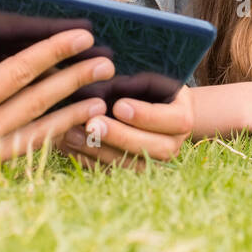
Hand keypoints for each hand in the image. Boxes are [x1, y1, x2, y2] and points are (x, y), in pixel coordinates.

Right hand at [0, 0, 110, 166]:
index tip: (85, 36)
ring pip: (38, 133)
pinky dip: (51, 140)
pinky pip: (24, 154)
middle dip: (75, 80)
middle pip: (37, 102)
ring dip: (71, 115)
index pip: (20, 73)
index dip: (54, 52)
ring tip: (101, 100)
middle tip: (107, 63)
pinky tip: (73, 129)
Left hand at [59, 84, 194, 169]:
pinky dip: (89, 161)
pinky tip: (69, 147)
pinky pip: (112, 173)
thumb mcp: (150, 79)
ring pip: (131, 165)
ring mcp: (155, 162)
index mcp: (183, 117)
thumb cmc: (150, 88)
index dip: (145, 115)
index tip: (118, 105)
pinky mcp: (134, 172)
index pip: (172, 120)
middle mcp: (174, 144)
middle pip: (153, 148)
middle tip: (92, 124)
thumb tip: (110, 81)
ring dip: (99, 151)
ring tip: (72, 134)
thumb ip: (137, 83)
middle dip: (120, 136)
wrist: (158, 111)